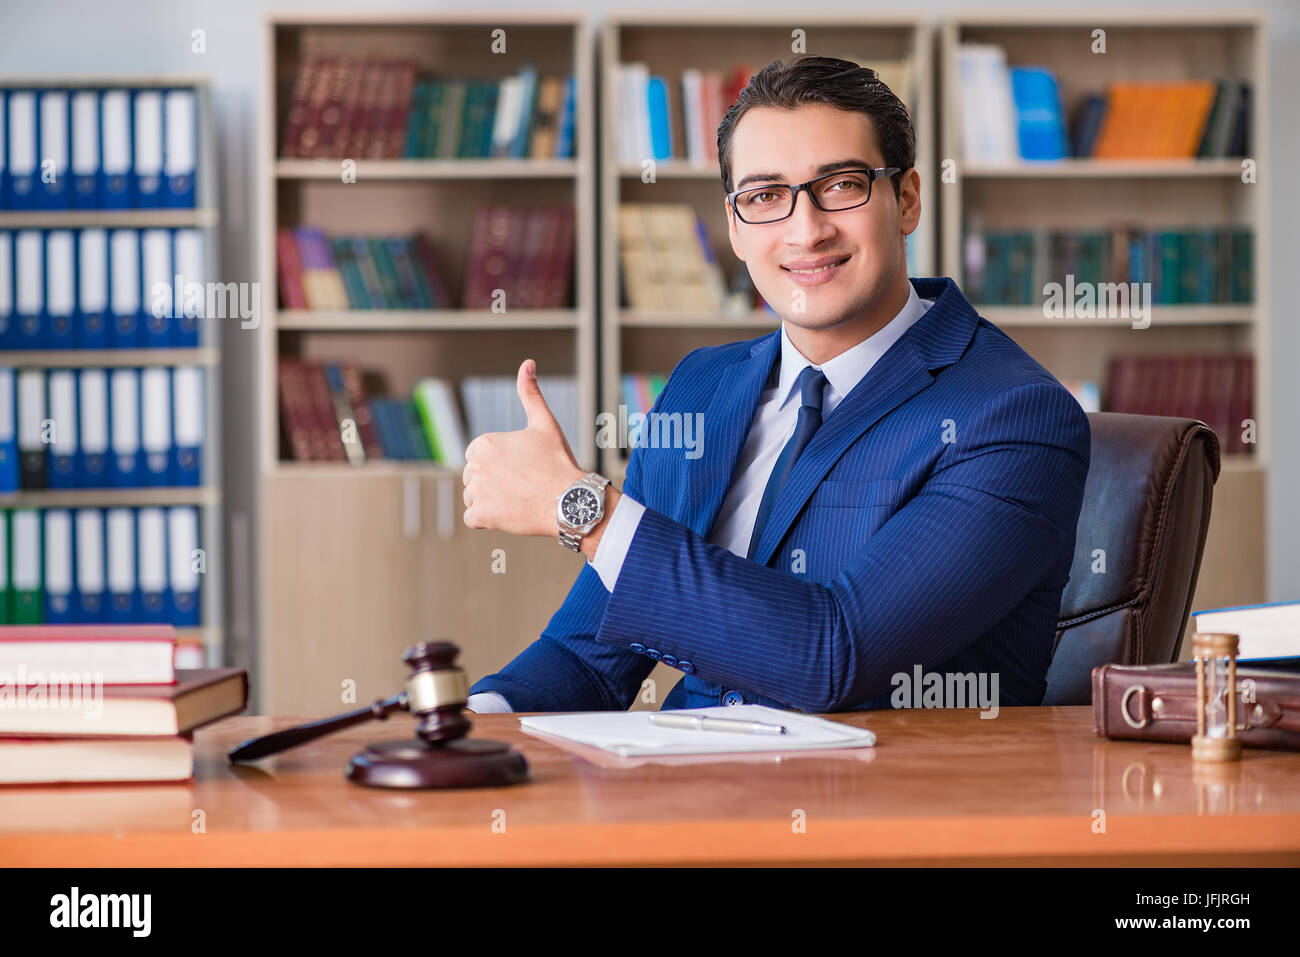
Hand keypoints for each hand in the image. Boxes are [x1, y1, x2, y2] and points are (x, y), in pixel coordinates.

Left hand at [462, 358, 585, 536]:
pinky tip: (508, 513)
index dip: (498, 464)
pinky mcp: (481, 516)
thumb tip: (527, 363)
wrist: (570, 501)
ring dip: (490, 502)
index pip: (477, 457)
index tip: (519, 469)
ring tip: (517, 499)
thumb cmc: (559, 462)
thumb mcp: (545, 424)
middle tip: (522, 485)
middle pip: (474, 478)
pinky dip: (487, 520)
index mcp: (484, 443)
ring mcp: (477, 492)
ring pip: (473, 498)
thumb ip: (530, 394)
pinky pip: (473, 519)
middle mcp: (475, 466)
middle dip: (493, 483)